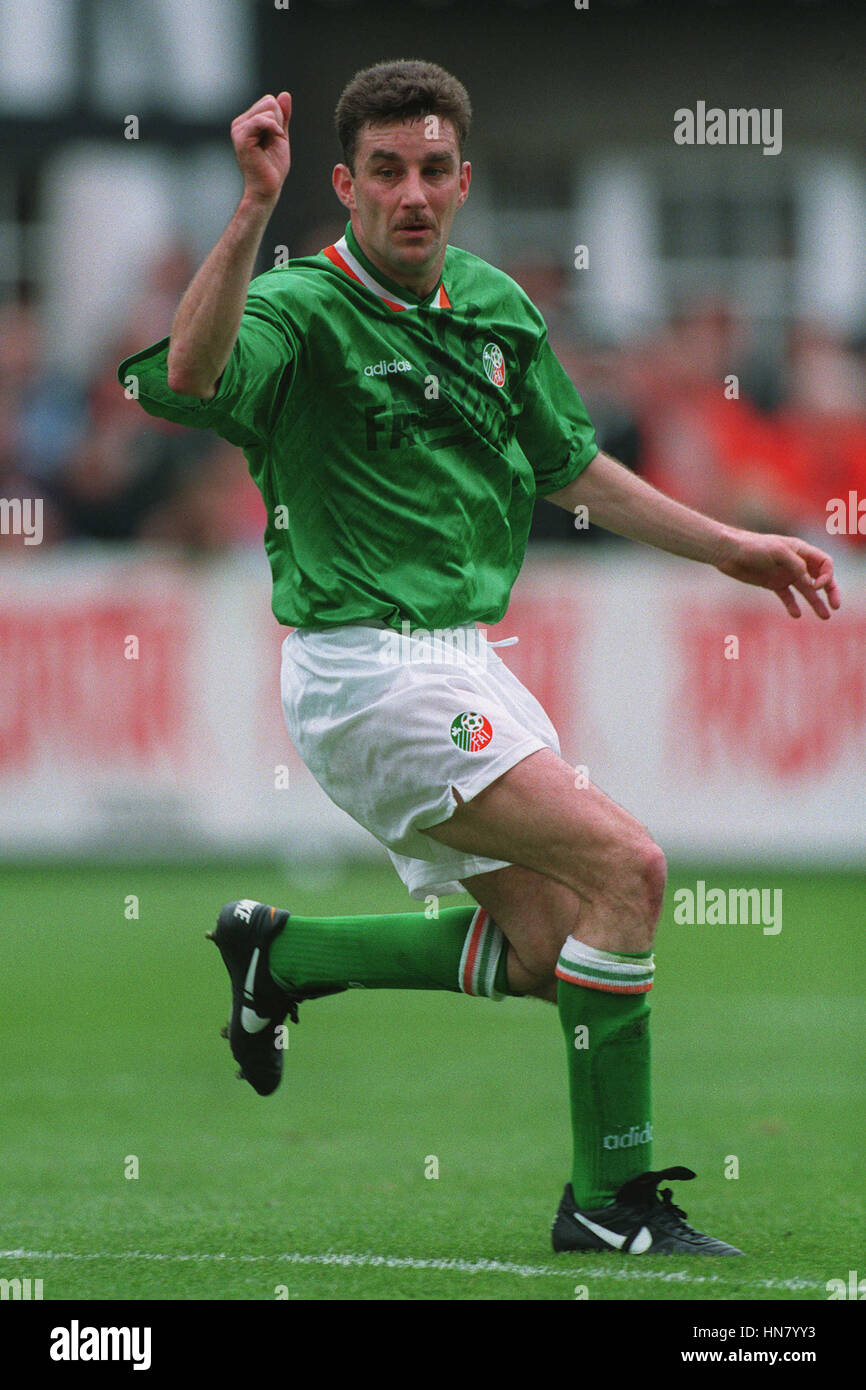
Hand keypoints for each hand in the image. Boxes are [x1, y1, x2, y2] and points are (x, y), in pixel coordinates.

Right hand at [231, 92, 291, 205]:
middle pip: (269, 101)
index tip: (274, 138)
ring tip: (269, 145)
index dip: (279, 119)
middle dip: (278, 121)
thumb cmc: (273, 167)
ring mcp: (239, 128)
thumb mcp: (281, 136)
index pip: (269, 101)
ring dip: (276, 127)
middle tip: (272, 142)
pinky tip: (276, 138)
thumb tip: (284, 94)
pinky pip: (261, 119)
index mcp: (247, 122)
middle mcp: (240, 123)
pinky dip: (274, 128)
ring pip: (268, 108)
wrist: (267, 188)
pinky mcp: (242, 136)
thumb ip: (282, 116)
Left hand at [715, 528, 841, 618]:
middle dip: (831, 591)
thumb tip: (809, 581)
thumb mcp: (777, 552)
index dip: (827, 576)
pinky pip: (787, 596)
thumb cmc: (752, 546)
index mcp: (801, 550)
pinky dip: (793, 605)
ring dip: (816, 602)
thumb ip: (796, 564)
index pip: (825, 563)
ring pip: (806, 590)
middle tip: (836, 606)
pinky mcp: (772, 583)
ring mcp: (784, 574)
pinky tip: (796, 614)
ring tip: (825, 617)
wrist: (728, 552)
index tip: (816, 586)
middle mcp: (796, 562)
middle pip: (821, 577)